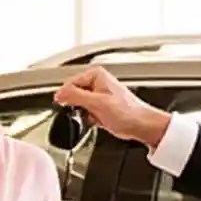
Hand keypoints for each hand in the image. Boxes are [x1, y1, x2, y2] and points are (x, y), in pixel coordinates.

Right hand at [53, 66, 170, 147]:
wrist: (141, 125)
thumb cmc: (128, 112)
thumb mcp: (97, 103)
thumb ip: (75, 96)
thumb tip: (59, 94)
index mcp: (96, 74)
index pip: (69, 83)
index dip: (67, 97)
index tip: (69, 107)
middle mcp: (97, 82)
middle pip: (73, 94)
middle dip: (79, 107)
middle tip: (90, 112)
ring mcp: (98, 94)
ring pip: (79, 105)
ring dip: (85, 114)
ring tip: (98, 116)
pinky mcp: (100, 106)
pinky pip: (86, 112)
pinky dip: (90, 118)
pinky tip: (100, 120)